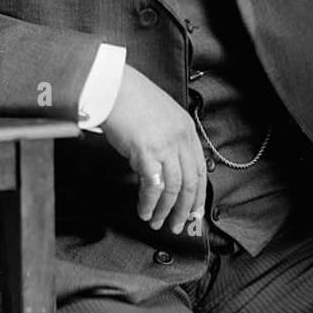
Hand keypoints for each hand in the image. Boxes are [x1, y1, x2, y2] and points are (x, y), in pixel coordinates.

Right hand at [102, 64, 206, 235]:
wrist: (112, 87)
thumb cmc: (130, 99)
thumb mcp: (161, 116)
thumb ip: (168, 140)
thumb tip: (164, 167)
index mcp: (186, 130)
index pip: (200, 169)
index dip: (198, 194)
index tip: (194, 211)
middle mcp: (180, 139)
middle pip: (190, 183)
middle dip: (184, 209)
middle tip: (177, 225)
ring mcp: (165, 146)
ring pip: (174, 189)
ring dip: (165, 210)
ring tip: (157, 223)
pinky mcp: (146, 152)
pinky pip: (153, 186)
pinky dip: (149, 203)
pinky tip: (144, 211)